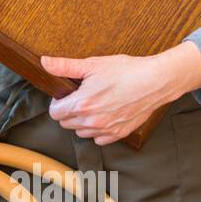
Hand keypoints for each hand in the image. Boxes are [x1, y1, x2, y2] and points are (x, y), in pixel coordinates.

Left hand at [41, 53, 179, 144]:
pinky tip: (104, 115)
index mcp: (82, 104)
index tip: (66, 94)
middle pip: (66, 123)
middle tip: (80, 97)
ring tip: (92, 105)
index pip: (55, 113)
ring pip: (81, 132)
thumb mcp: (93, 64)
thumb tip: (45, 62)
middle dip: (68, 111)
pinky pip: (99, 139)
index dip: (58, 102)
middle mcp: (92, 121)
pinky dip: (98, 130)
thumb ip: (65, 66)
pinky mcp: (119, 133)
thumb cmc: (126, 71)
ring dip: (81, 122)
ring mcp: (106, 129)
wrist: (156, 81)